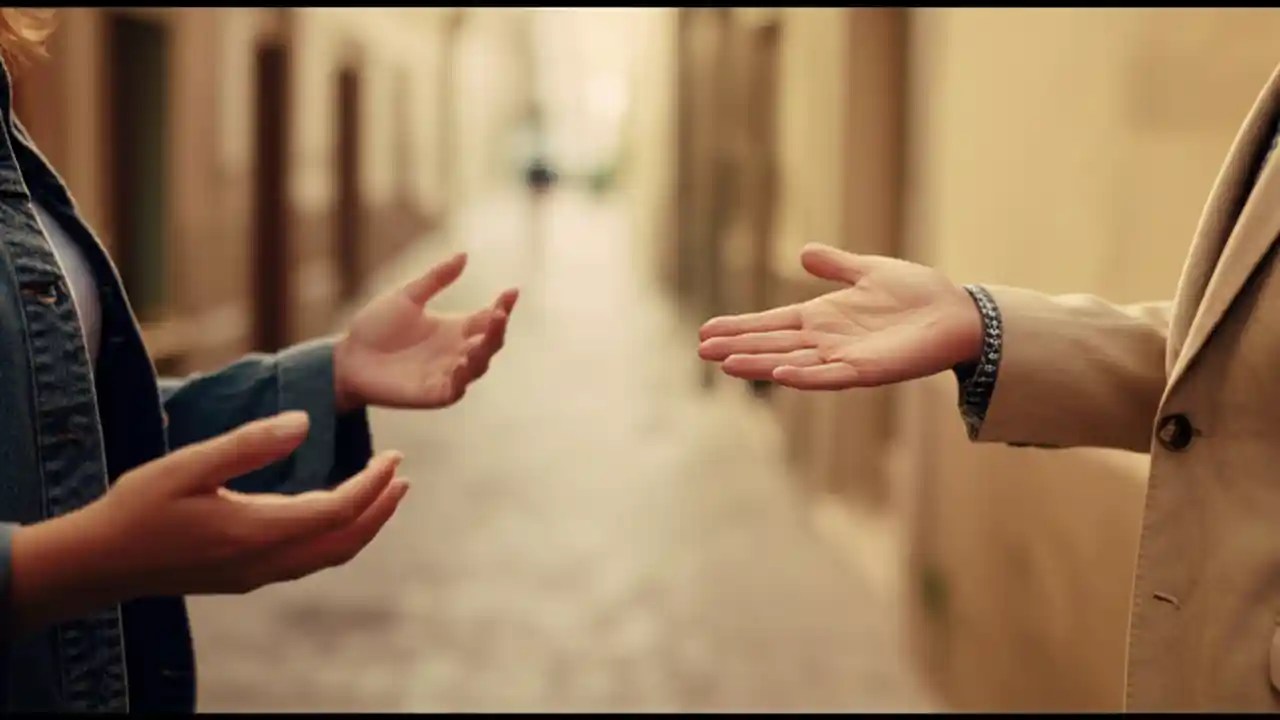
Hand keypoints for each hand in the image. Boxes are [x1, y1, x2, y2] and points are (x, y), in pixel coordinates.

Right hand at [10, 411, 409, 633]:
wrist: (99, 563)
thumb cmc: (138, 507)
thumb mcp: (189, 464)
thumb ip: (249, 443)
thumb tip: (306, 421)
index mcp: (256, 531)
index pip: (338, 510)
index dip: (373, 484)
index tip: (394, 455)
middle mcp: (265, 561)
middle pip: (345, 541)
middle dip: (381, 508)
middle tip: (403, 475)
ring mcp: (257, 575)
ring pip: (329, 555)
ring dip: (364, 526)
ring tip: (386, 494)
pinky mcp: (246, 577)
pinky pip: (309, 561)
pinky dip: (337, 537)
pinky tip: (336, 513)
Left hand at [333, 253, 518, 411]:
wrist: (347, 357)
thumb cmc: (375, 327)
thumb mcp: (407, 297)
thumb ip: (436, 279)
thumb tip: (465, 255)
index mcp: (454, 328)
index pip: (487, 318)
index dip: (503, 306)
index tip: (512, 292)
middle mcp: (456, 352)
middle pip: (490, 343)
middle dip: (498, 330)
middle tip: (499, 314)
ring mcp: (447, 374)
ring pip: (478, 366)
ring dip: (484, 352)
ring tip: (484, 338)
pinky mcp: (433, 393)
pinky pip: (455, 388)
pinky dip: (462, 377)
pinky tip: (461, 362)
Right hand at [698, 244, 982, 390]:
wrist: (958, 313)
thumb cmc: (918, 294)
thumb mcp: (870, 270)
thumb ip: (836, 265)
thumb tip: (804, 251)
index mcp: (823, 317)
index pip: (772, 323)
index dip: (740, 326)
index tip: (706, 330)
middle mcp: (827, 340)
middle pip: (772, 344)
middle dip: (738, 346)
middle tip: (702, 350)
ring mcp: (844, 357)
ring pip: (792, 362)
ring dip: (760, 364)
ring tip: (727, 364)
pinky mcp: (867, 370)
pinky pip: (830, 376)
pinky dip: (806, 376)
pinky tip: (781, 373)